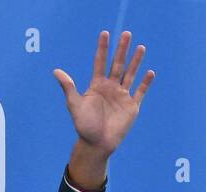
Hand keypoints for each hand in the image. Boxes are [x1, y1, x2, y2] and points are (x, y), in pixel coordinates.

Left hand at [54, 30, 154, 156]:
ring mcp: (122, 96)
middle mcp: (110, 88)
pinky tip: (149, 72)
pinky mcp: (132, 106)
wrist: (96, 143)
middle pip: (118, 65)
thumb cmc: (84, 125)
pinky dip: (145, 83)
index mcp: (97, 86)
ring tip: (140, 47)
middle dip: (122, 50)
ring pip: (130, 75)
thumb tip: (56, 71)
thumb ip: (68, 87)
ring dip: (135, 62)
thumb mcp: (75, 105)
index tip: (105, 34)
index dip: (102, 49)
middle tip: (127, 34)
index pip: (100, 63)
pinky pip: (140, 92)